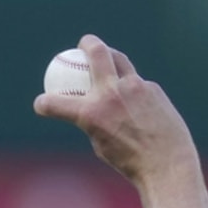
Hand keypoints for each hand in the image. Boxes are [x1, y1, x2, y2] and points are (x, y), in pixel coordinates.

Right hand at [33, 34, 199, 185]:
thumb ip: (95, 120)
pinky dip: (132, 89)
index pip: (56, 103)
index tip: (41, 104)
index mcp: (91, 114)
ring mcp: (135, 88)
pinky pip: (138, 84)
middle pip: (98, 54)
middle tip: (84, 44)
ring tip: (108, 57)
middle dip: (88, 43)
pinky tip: (137, 100)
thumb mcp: (102, 145)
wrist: (167, 164)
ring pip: (120, 60)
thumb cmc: (131, 161)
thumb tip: (91, 107)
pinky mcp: (153, 89)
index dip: (44, 103)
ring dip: (111, 55)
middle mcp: (111, 94)